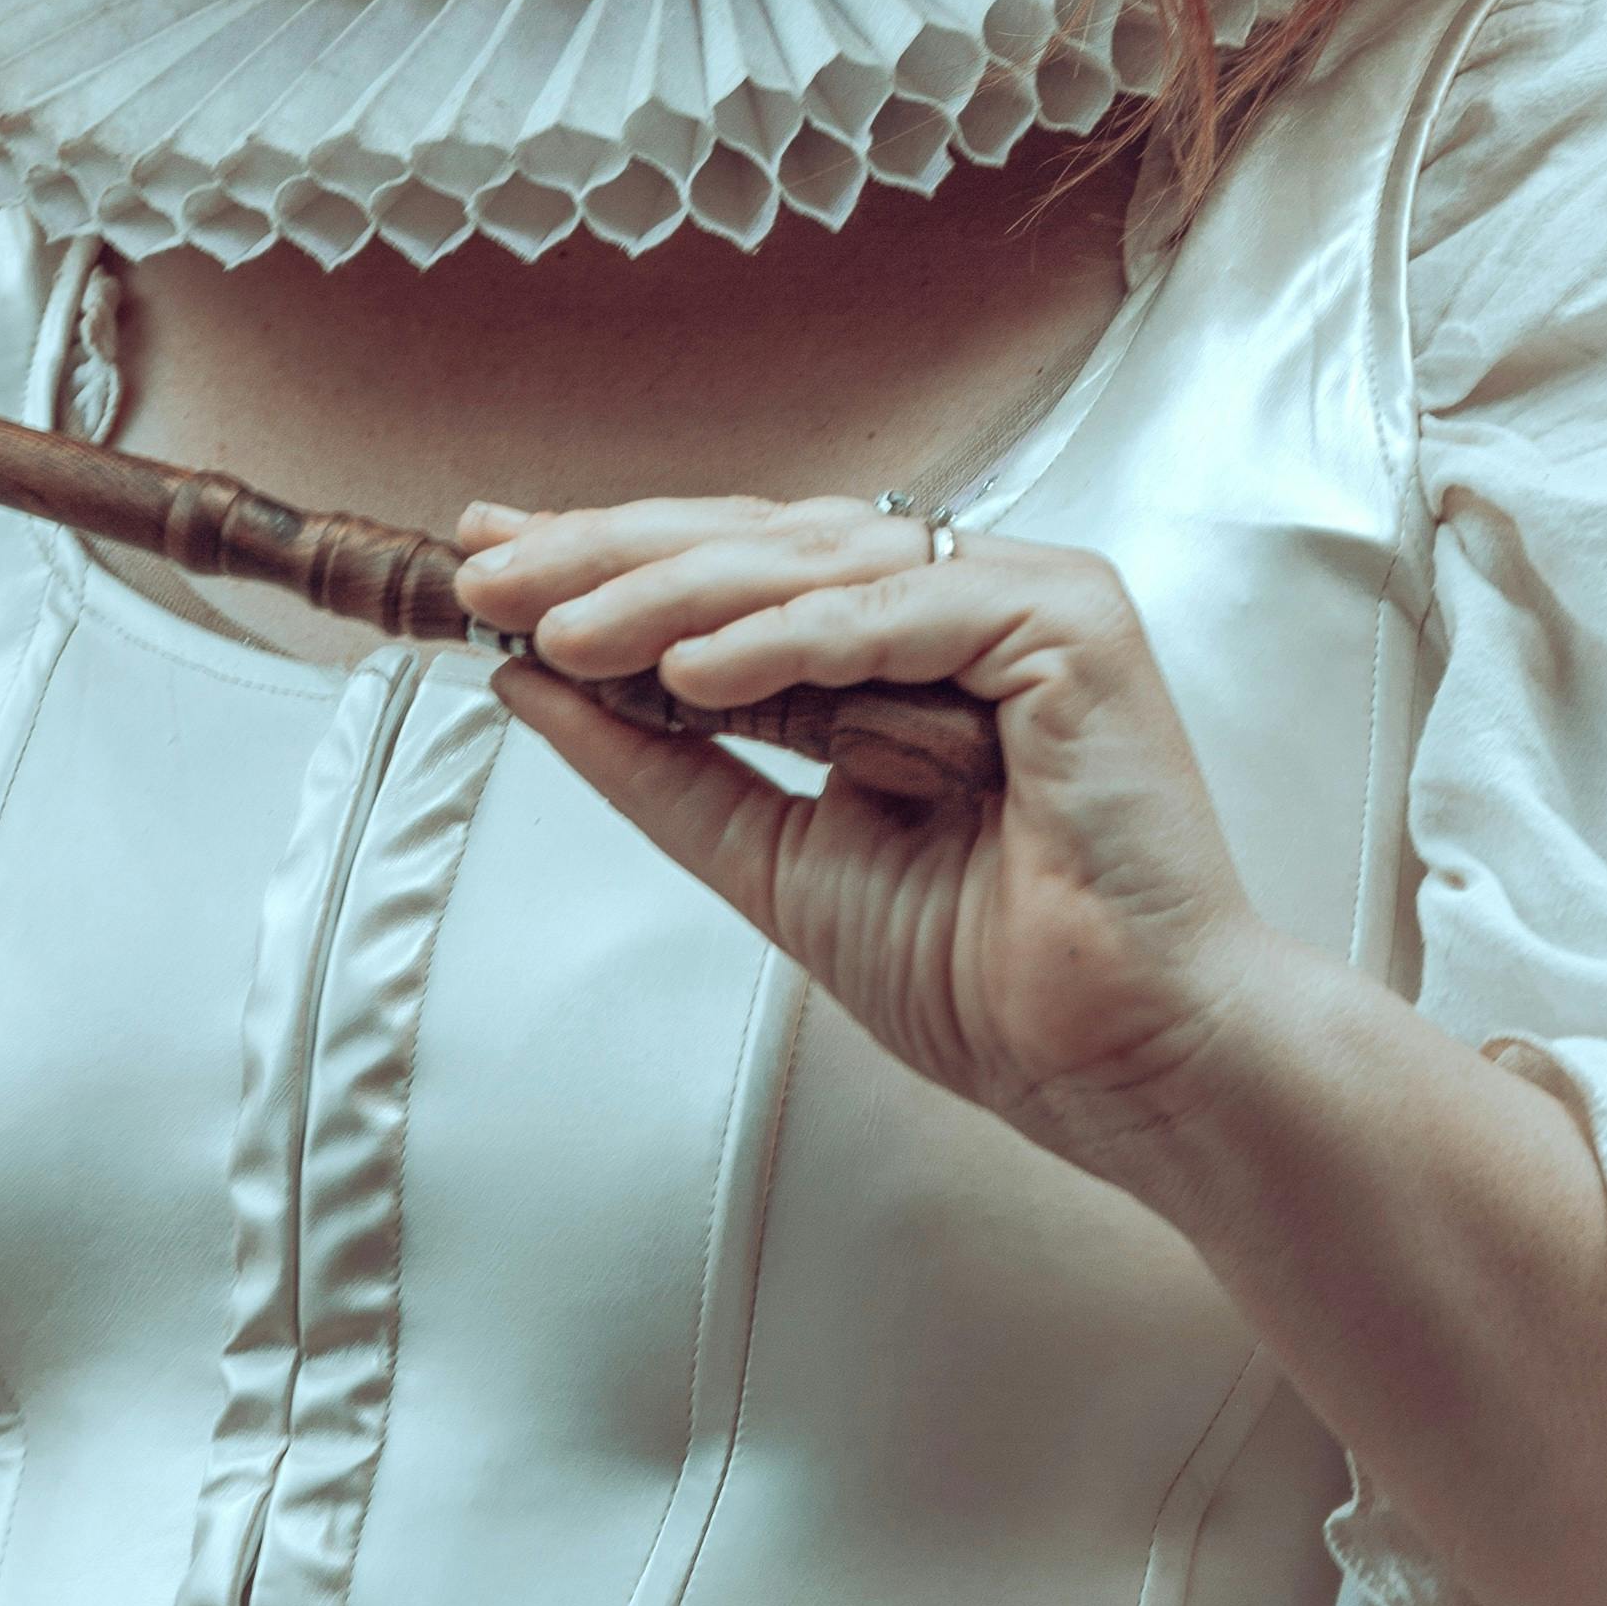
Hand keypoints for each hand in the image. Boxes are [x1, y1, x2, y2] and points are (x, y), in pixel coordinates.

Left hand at [454, 491, 1263, 1208]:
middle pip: (765, 544)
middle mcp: (964, 600)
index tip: (488, 564)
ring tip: (560, 629)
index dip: (610, 562)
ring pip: (819, 563)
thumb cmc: (989, 976)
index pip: (738, 573)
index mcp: (904, 644)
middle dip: (614, 557)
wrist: (1118, 1061)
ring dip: (674, 594)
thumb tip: (532, 683)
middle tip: (491, 574)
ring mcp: (1026, 598)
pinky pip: (903, 612)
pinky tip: (689, 668)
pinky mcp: (1074, 623)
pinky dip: (791, 637)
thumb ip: (663, 769)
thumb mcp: (774, 857)